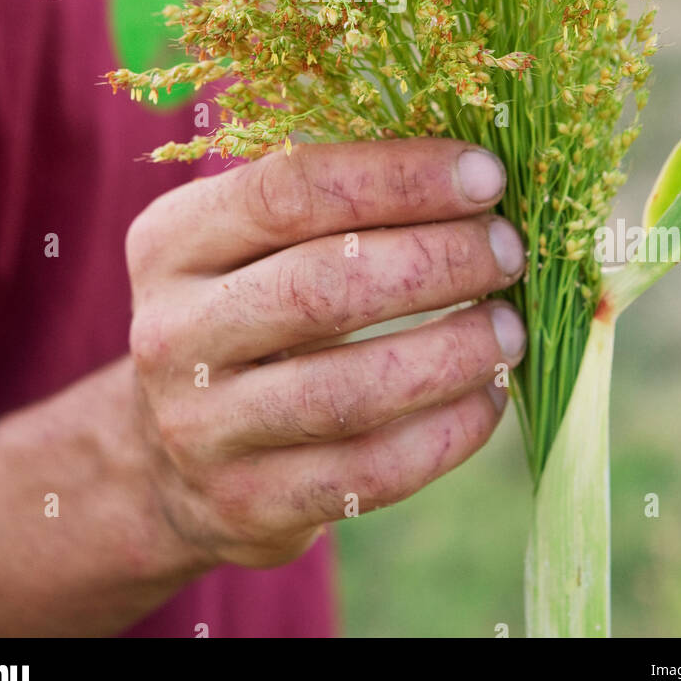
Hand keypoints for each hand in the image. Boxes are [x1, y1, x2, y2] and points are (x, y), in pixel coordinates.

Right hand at [126, 137, 525, 569]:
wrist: (171, 459)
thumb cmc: (248, 313)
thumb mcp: (251, 245)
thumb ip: (335, 203)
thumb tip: (474, 175)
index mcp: (172, 241)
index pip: (290, 191)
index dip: (398, 178)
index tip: (487, 176)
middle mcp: (173, 333)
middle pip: (323, 286)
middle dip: (436, 261)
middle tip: (507, 251)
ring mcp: (203, 429)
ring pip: (349, 390)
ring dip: (451, 352)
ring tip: (509, 328)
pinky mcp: (249, 505)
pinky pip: (368, 472)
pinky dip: (445, 434)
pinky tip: (487, 397)